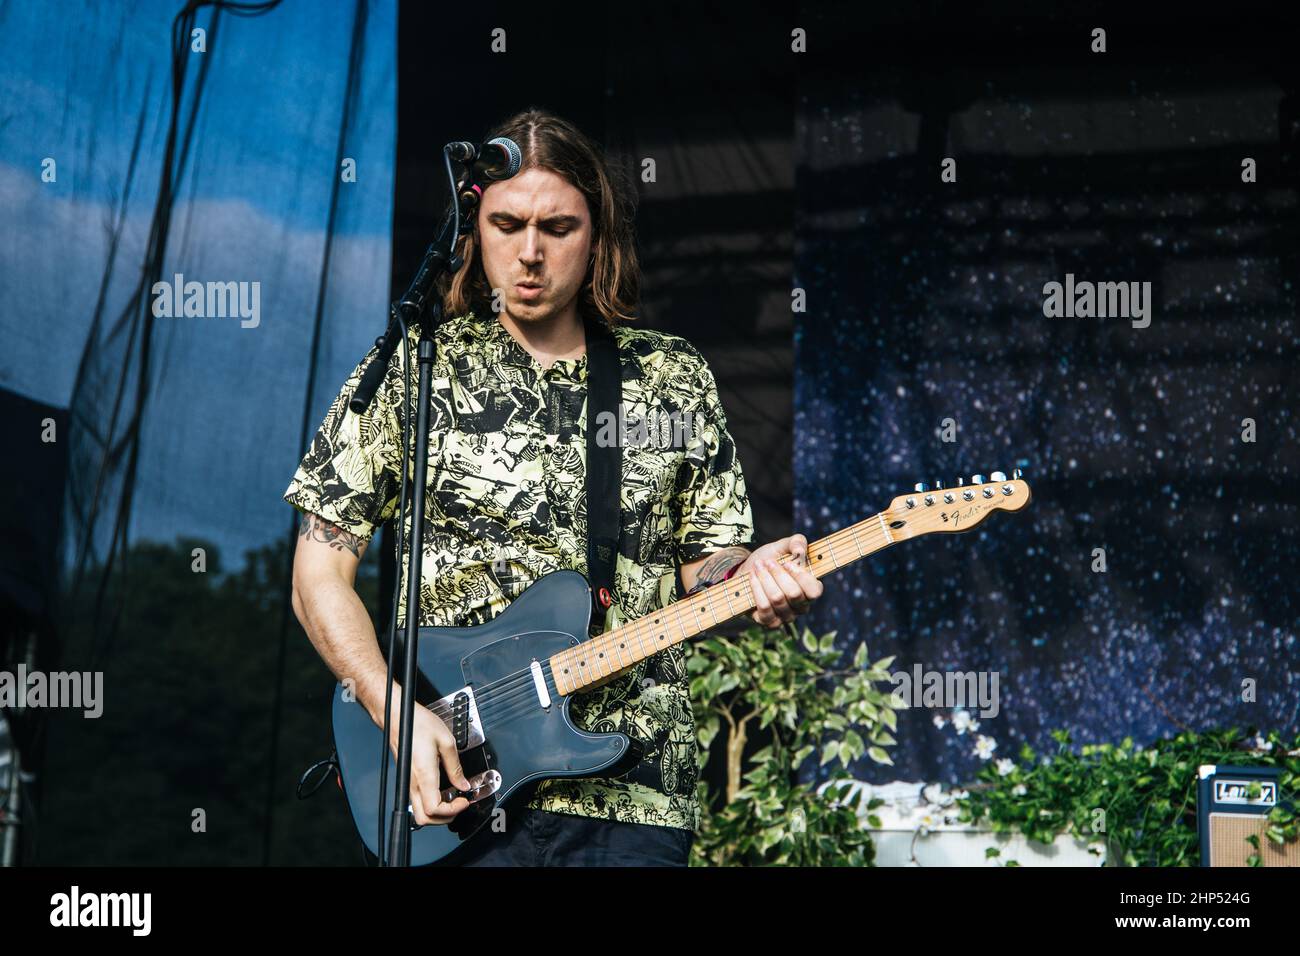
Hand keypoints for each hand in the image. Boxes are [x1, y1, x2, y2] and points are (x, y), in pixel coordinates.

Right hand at [380, 693, 472, 825]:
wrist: (399, 716)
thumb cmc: (417, 724)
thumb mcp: (446, 741)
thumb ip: (455, 767)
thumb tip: (463, 784)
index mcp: (424, 775)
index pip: (434, 809)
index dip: (452, 811)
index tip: (464, 801)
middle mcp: (413, 783)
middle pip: (424, 818)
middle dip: (444, 818)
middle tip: (459, 804)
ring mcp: (409, 782)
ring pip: (419, 812)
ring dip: (437, 813)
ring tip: (452, 800)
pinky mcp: (408, 779)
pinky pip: (418, 801)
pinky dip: (431, 804)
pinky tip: (442, 792)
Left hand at [741, 534, 823, 627]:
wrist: (748, 571)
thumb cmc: (769, 560)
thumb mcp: (782, 546)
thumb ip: (796, 542)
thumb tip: (800, 550)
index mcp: (810, 590)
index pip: (815, 591)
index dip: (801, 576)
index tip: (787, 562)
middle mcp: (801, 607)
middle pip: (794, 594)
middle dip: (777, 574)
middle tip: (768, 562)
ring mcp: (785, 616)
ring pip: (777, 599)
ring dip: (765, 578)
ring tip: (758, 566)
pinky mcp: (768, 621)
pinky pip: (764, 607)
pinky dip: (756, 588)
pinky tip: (753, 577)